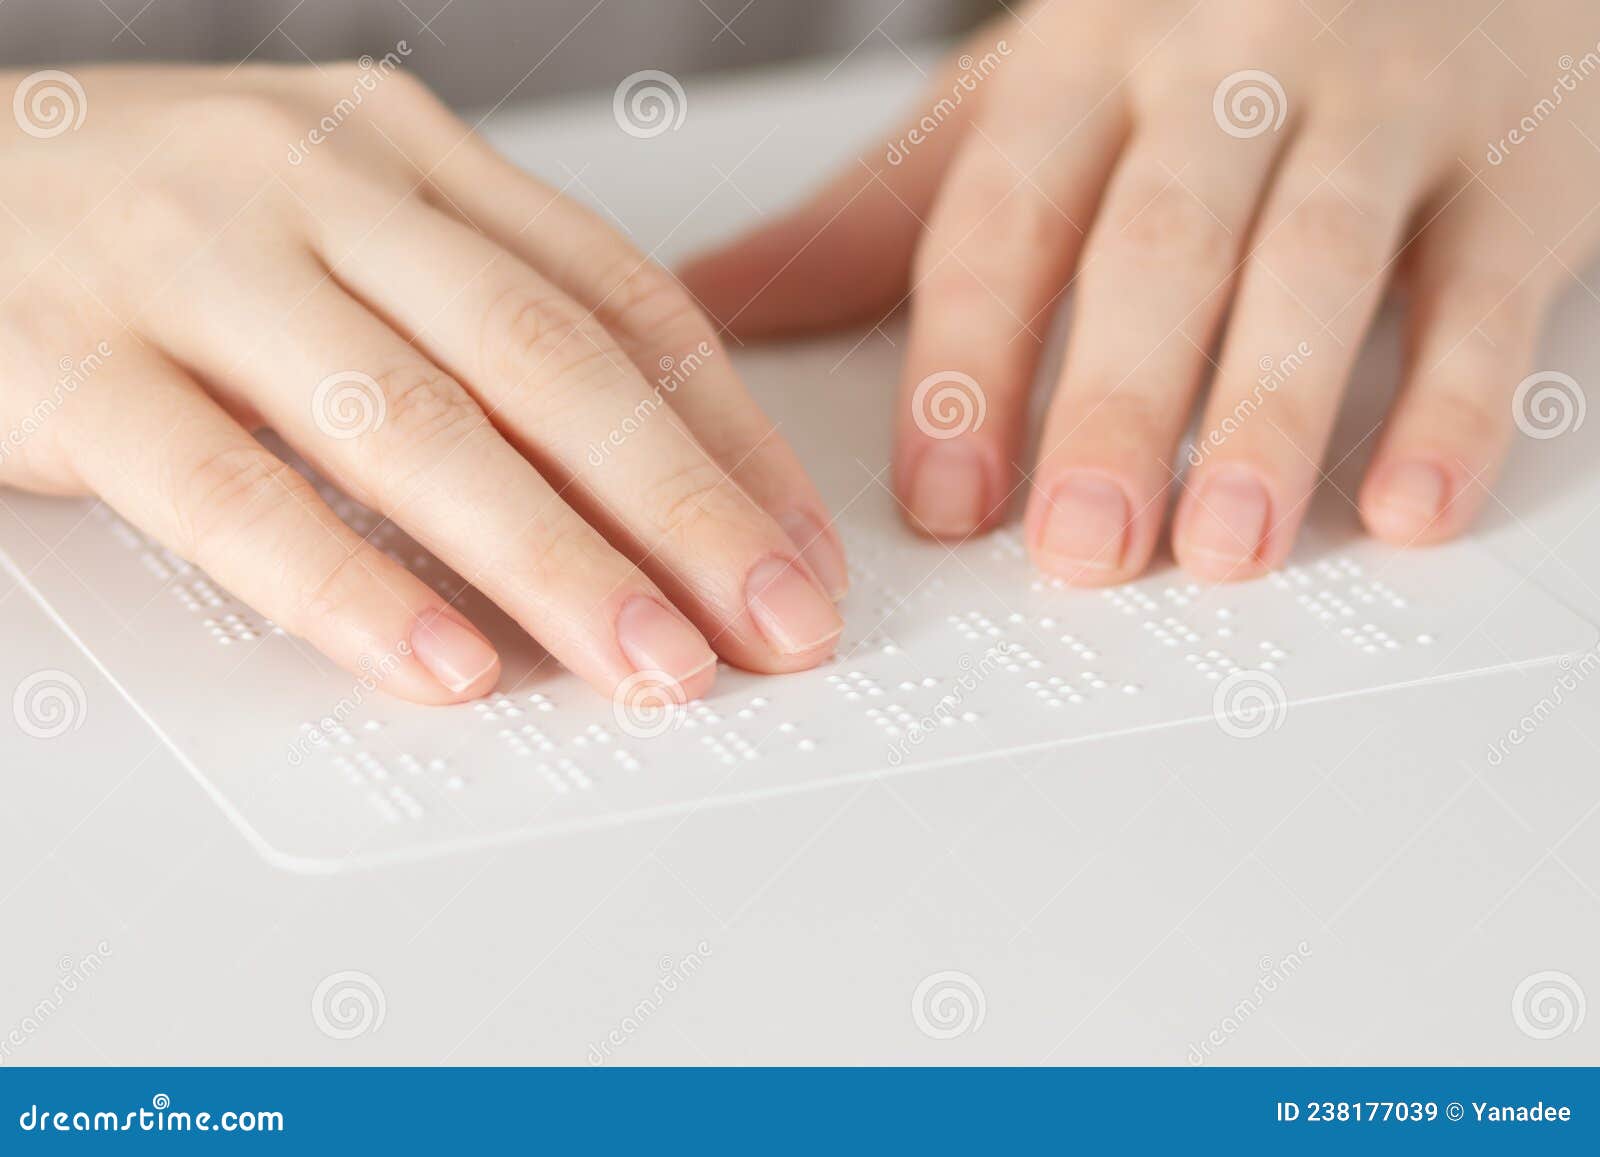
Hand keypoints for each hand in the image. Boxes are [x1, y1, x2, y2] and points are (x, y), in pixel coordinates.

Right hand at [0, 64, 847, 704]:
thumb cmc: (156, 222)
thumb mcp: (340, 228)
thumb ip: (476, 328)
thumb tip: (640, 483)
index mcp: (409, 153)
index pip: (619, 301)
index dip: (728, 437)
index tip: (800, 550)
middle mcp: (317, 186)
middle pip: (549, 364)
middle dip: (684, 512)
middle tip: (776, 626)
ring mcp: (192, 266)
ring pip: (413, 429)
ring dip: (555, 566)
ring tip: (651, 666)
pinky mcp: (69, 365)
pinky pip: (231, 494)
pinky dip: (350, 587)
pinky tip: (444, 663)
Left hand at [684, 0, 1599, 583]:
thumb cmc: (1199, 36)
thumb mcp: (1027, 96)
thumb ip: (884, 212)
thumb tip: (713, 300)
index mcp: (1085, 62)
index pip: (1005, 218)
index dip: (966, 364)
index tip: (939, 502)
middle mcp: (1228, 71)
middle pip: (1157, 247)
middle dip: (1113, 405)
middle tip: (1076, 553)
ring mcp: (1383, 106)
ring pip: (1318, 260)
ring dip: (1267, 412)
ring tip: (1223, 549)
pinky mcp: (1517, 158)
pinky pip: (1487, 281)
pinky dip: (1454, 397)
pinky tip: (1406, 505)